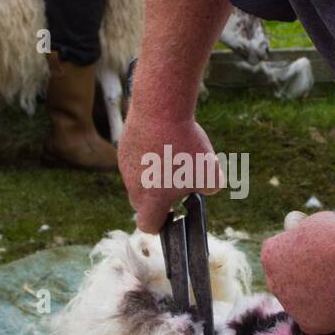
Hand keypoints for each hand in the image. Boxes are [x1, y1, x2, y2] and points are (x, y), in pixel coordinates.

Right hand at [118, 106, 223, 232]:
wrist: (160, 109)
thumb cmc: (185, 146)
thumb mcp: (211, 173)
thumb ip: (210, 188)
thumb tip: (206, 188)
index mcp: (151, 200)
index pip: (148, 225)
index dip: (160, 225)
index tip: (172, 215)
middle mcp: (133, 186)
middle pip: (141, 202)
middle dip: (158, 198)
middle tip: (177, 183)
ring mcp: (125, 166)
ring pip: (138, 179)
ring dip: (153, 174)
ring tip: (174, 155)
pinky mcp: (124, 146)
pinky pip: (136, 158)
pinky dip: (148, 154)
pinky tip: (164, 139)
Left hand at [261, 211, 334, 334]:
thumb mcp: (314, 224)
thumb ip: (302, 236)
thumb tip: (301, 237)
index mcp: (270, 255)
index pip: (279, 255)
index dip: (300, 252)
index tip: (318, 251)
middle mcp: (274, 283)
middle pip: (286, 282)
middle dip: (302, 278)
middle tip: (327, 272)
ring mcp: (290, 307)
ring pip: (304, 303)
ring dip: (318, 296)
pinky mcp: (309, 325)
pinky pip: (320, 320)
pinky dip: (332, 314)